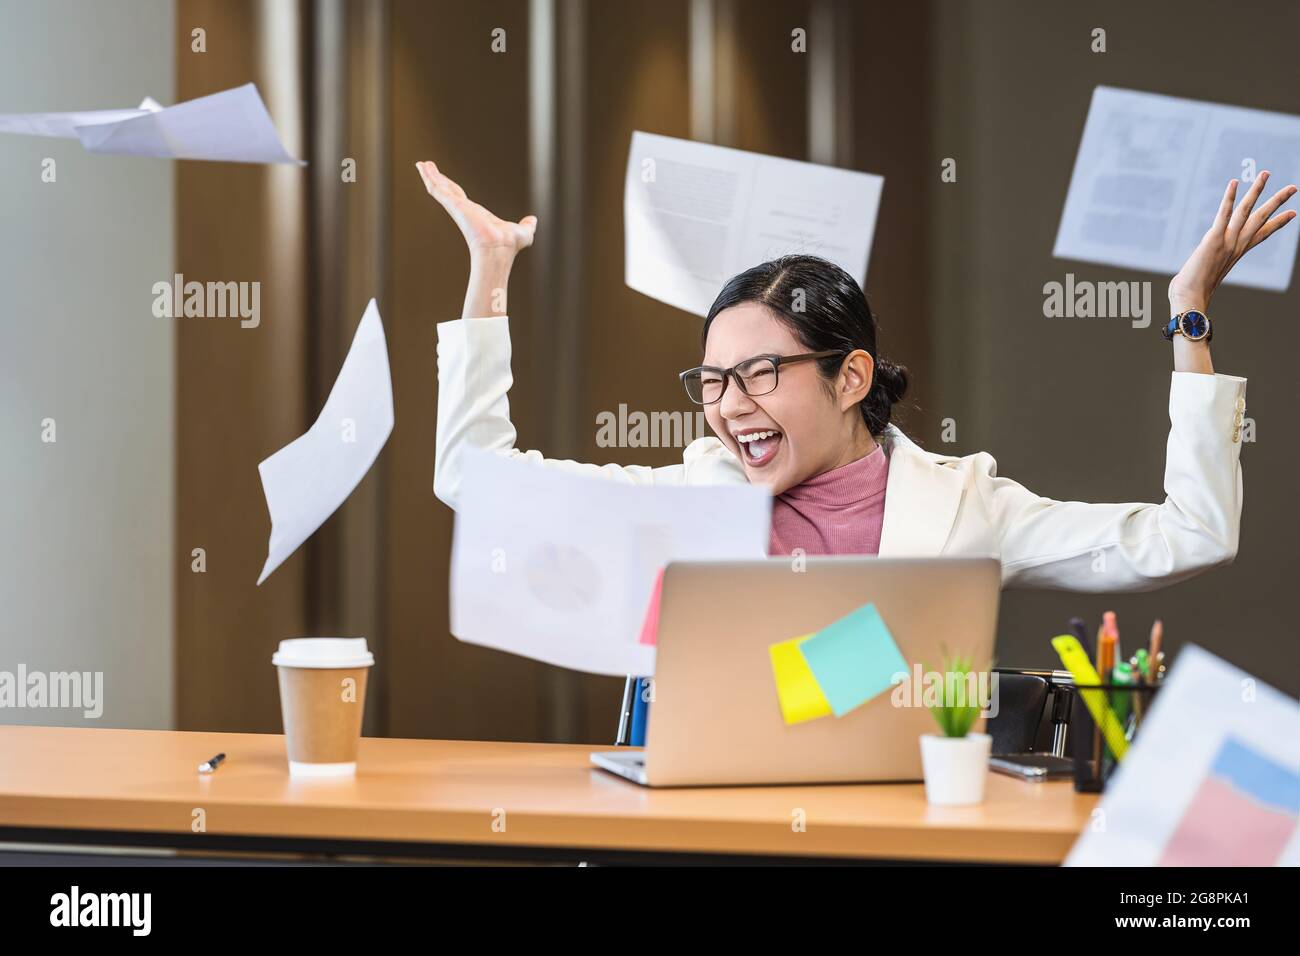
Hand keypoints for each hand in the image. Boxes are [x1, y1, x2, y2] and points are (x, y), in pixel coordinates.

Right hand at [416, 160, 536, 260]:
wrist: (500, 249)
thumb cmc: (509, 246)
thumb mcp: (523, 232)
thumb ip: (527, 225)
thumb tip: (533, 221)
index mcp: (477, 215)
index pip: (460, 198)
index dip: (452, 188)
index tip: (444, 181)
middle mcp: (464, 210)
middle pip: (448, 190)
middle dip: (437, 179)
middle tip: (426, 167)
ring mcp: (458, 208)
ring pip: (440, 188)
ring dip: (430, 175)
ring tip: (420, 164)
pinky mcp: (454, 205)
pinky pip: (438, 190)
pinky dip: (430, 179)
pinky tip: (423, 169)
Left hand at [1168, 171, 1296, 312]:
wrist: (1190, 300)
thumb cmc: (1192, 293)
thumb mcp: (1206, 275)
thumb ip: (1208, 268)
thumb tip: (1200, 270)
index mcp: (1237, 254)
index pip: (1262, 235)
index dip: (1278, 223)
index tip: (1293, 214)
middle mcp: (1237, 246)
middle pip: (1262, 219)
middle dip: (1278, 202)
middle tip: (1293, 188)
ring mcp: (1228, 242)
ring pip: (1247, 211)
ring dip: (1257, 191)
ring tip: (1266, 174)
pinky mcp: (1214, 239)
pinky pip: (1224, 214)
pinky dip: (1229, 198)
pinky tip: (1234, 183)